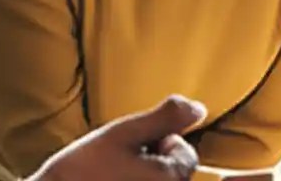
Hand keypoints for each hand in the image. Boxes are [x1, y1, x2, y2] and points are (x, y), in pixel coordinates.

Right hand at [28, 95, 205, 180]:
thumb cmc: (81, 172)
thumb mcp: (125, 133)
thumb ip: (165, 118)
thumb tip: (199, 108)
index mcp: (170, 179)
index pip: (185, 152)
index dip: (160, 141)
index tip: (133, 145)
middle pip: (172, 171)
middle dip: (150, 160)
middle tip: (117, 161)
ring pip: (154, 180)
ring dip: (138, 174)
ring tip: (109, 175)